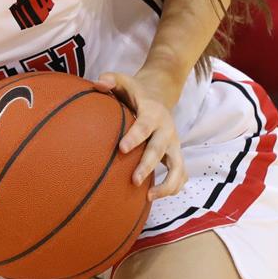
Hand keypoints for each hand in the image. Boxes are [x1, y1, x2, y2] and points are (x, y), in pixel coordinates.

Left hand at [98, 70, 185, 199]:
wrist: (160, 94)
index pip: (144, 126)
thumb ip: (111, 80)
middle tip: (134, 180)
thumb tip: (97, 83)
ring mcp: (174, 144)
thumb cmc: (134, 92)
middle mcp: (166, 130)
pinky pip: (180, 175)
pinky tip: (154, 197)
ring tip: (148, 197)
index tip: (122, 148)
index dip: (134, 137)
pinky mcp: (176, 155)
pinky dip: (172, 188)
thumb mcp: (124, 81)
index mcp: (152, 113)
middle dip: (148, 165)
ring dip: (167, 184)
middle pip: (160, 149)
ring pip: (178, 167)